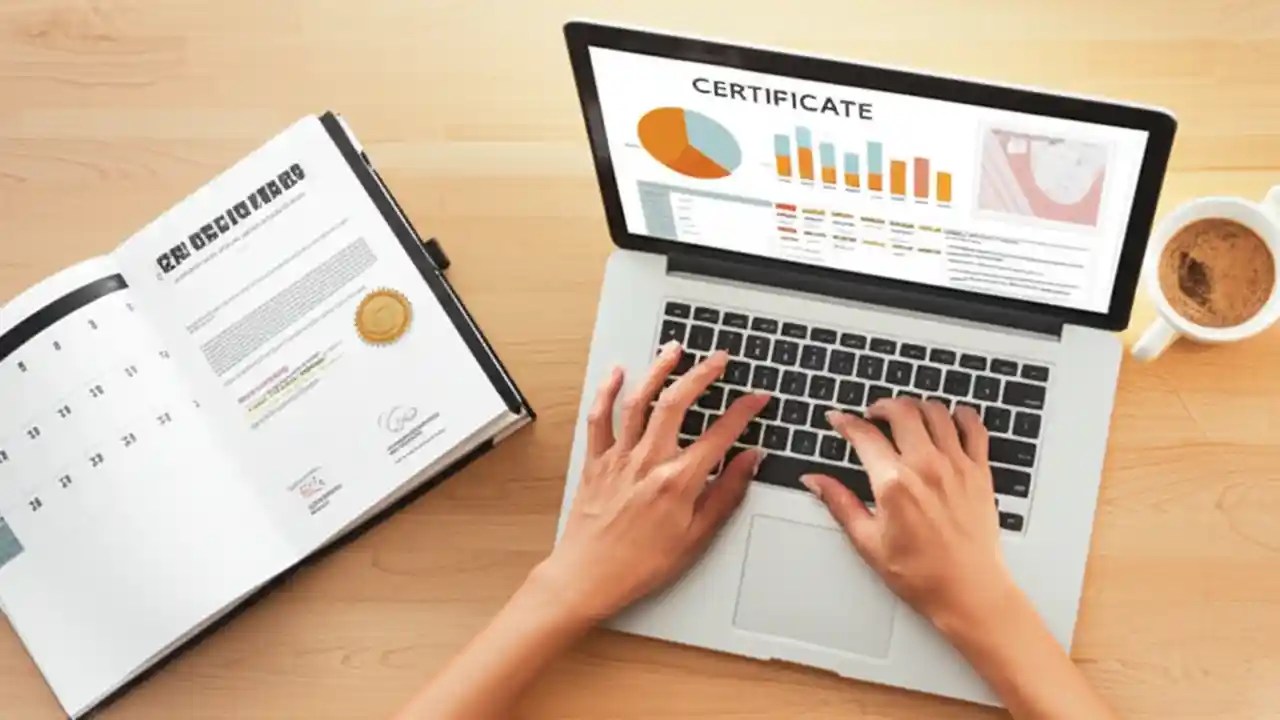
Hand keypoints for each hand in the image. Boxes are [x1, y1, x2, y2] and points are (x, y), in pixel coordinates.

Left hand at [536, 342, 769, 622]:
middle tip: (719, 359)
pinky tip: (617, 373)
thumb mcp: (697, 537)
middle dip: (701, 374)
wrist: (588, 577)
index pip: (720, 435)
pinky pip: (600, 418)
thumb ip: (727, 493)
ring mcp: (619, 458)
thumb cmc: (642, 565)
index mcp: (678, 481)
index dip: (744, 412)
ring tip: (674, 349)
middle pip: (677, 403)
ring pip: (639, 401)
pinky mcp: (597, 462)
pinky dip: (607, 392)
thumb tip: (750, 461)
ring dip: (658, 370)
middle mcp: (648, 461)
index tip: (758, 398)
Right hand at [801, 398, 1014, 634]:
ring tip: (906, 415)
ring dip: (917, 406)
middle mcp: (926, 467)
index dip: (846, 422)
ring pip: (937, 411)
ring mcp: (957, 466)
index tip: (838, 419)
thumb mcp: (868, 541)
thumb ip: (840, 503)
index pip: (864, 435)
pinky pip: (974, 428)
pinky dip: (961, 415)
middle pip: (902, 411)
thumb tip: (815, 481)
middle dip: (881, 406)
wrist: (969, 591)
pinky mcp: (980, 472)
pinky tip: (950, 419)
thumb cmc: (921, 574)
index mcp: (894, 484)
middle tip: (872, 414)